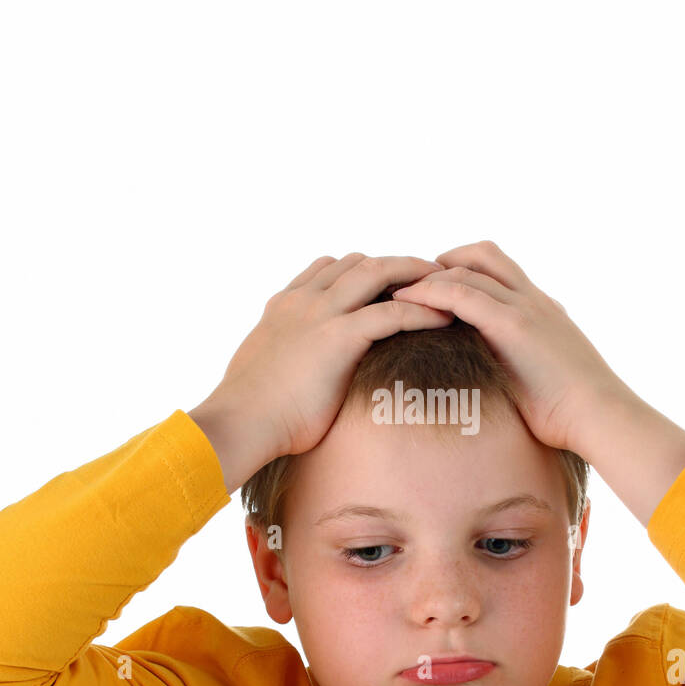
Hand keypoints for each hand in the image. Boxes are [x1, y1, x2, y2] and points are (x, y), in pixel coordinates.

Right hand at [190, 253, 452, 491]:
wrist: (238, 423)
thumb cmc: (249, 414)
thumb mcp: (266, 373)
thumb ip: (287, 361)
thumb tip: (298, 379)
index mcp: (284, 307)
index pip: (329, 268)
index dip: (362, 271)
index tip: (390, 282)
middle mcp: (303, 302)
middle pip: (358, 262)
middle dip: (397, 264)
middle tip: (430, 274)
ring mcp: (320, 314)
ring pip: (377, 273)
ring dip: (415, 274)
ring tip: (447, 285)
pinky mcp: (338, 337)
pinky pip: (391, 313)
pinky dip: (422, 311)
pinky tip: (445, 317)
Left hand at [388, 240, 631, 454]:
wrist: (601, 416)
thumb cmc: (573, 412)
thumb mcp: (542, 378)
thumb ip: (517, 366)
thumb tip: (490, 381)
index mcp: (542, 309)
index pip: (501, 269)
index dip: (466, 269)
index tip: (436, 284)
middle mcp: (533, 300)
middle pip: (485, 254)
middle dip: (446, 260)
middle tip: (414, 281)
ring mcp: (524, 308)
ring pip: (469, 268)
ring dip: (429, 275)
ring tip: (397, 290)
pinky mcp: (513, 324)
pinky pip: (462, 294)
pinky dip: (430, 293)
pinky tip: (403, 302)